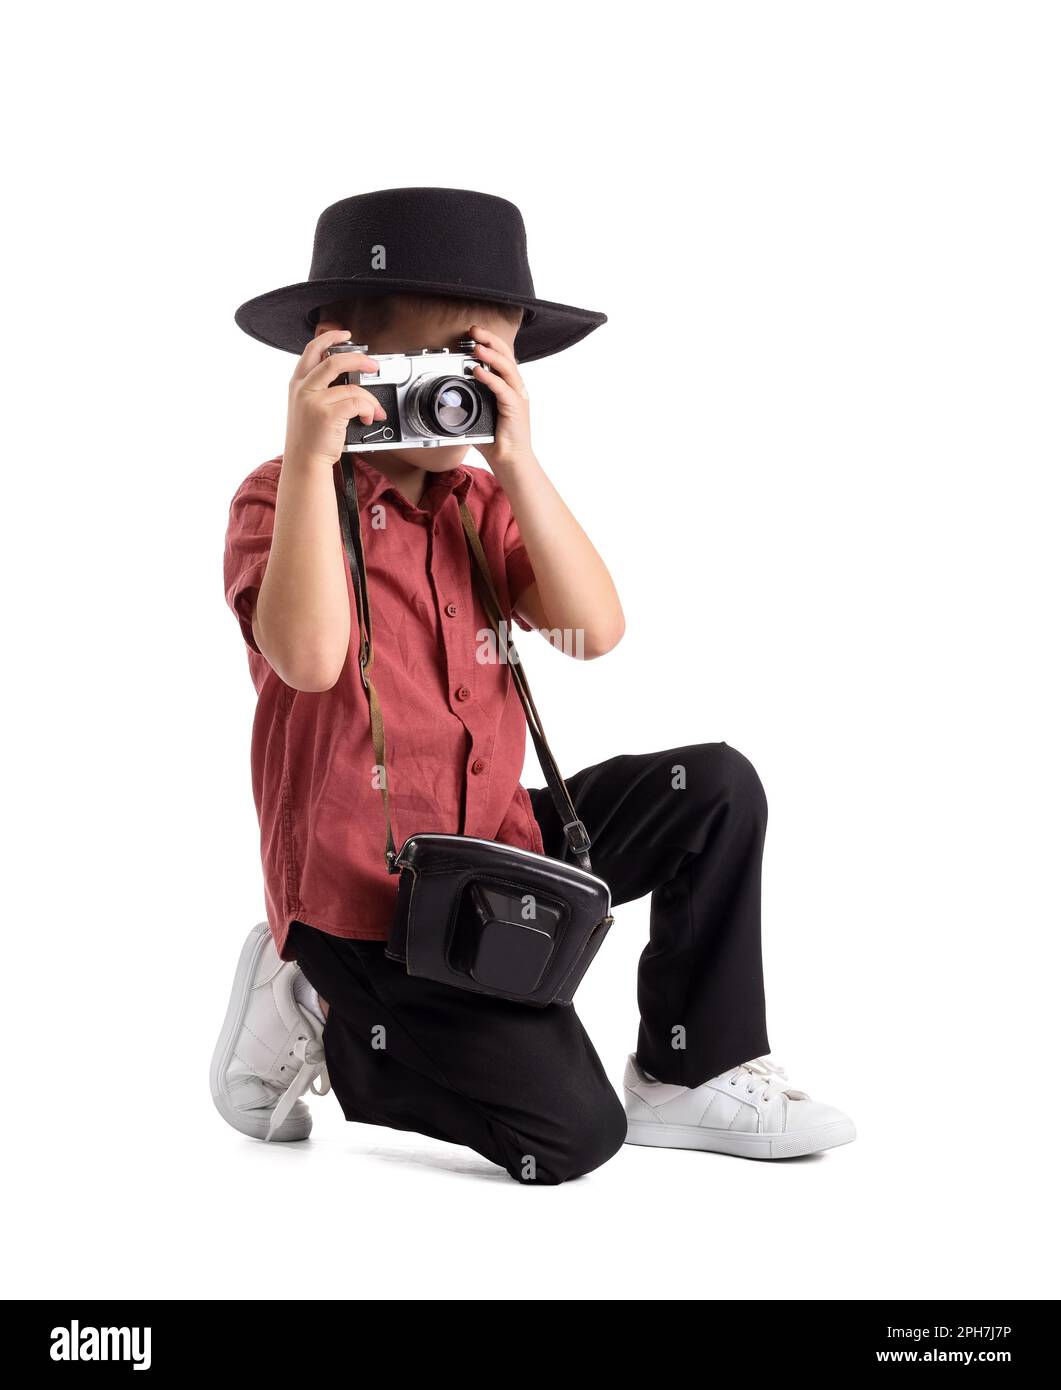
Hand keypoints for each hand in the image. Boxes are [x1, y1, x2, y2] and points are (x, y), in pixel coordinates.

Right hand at [283, 329, 386, 469]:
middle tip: (372, 365)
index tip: (344, 334)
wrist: (304, 462)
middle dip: (358, 359)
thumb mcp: (306, 407)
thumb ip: (319, 389)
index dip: (329, 338)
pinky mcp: (327, 415)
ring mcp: (314, 401)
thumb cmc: (309, 438)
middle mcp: (303, 389)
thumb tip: (348, 378)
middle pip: (333, 361)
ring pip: (351, 386)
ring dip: (369, 397)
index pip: (311, 350)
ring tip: (374, 409)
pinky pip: (357, 403)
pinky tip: (367, 418)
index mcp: (297, 383)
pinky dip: (368, 409)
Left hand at [467, 324, 533, 468]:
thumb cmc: (495, 440)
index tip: (472, 334)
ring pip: (507, 367)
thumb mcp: (477, 416)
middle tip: (474, 330)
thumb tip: (447, 398)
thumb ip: (467, 402)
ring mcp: (517, 397)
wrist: (510, 460)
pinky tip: (478, 371)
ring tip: (476, 346)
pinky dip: (489, 378)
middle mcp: (515, 388)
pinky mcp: (515, 408)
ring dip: (490, 355)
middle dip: (490, 340)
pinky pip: (502, 388)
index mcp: (507, 386)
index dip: (488, 342)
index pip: (501, 357)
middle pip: (506, 355)